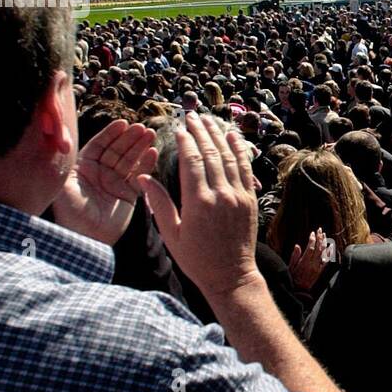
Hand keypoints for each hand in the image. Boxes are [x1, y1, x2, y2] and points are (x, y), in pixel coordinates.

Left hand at [53, 120, 156, 244]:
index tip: (123, 123)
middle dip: (130, 138)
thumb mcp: (62, 184)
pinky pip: (139, 175)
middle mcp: (100, 173)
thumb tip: (65, 140)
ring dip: (141, 146)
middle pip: (117, 150)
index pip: (99, 145)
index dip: (111, 134)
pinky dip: (147, 163)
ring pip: (130, 159)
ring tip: (151, 134)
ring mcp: (115, 183)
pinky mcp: (129, 194)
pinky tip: (153, 152)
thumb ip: (67, 162)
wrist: (85, 237)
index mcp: (83, 168)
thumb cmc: (70, 212)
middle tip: (141, 127)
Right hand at [139, 113, 261, 297]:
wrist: (231, 276)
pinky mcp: (250, 200)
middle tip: (192, 115)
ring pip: (229, 156)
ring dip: (218, 135)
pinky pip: (246, 168)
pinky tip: (232, 136)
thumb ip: (158, 203)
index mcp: (198, 202)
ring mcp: (239, 196)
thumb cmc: (196, 259)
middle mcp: (221, 195)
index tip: (179, 128)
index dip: (185, 140)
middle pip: (211, 153)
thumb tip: (142, 177)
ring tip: (208, 120)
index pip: (191, 160)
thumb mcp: (171, 234)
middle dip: (200, 131)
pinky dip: (239, 150)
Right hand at [288, 227, 328, 291]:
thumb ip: (294, 256)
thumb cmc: (292, 279)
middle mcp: (312, 264)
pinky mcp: (320, 271)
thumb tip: (297, 245)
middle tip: (320, 230)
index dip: (312, 239)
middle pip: (318, 248)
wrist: (299, 291)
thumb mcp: (290, 267)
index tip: (312, 232)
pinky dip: (329, 253)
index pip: (310, 248)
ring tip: (324, 235)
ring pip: (323, 253)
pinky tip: (331, 247)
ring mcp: (317, 268)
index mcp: (304, 262)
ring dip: (324, 243)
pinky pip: (326, 261)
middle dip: (319, 238)